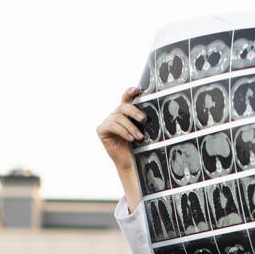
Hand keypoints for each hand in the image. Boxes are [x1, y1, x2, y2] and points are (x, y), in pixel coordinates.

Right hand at [97, 86, 148, 208]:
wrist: (130, 163)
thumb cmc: (138, 147)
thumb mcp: (142, 131)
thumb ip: (141, 120)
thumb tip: (152, 111)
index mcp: (125, 113)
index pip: (126, 98)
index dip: (130, 92)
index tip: (137, 90)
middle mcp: (115, 115)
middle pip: (123, 107)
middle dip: (134, 112)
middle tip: (144, 119)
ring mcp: (107, 122)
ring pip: (118, 117)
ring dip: (130, 127)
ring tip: (139, 137)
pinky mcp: (101, 130)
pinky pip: (112, 126)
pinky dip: (122, 131)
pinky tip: (130, 138)